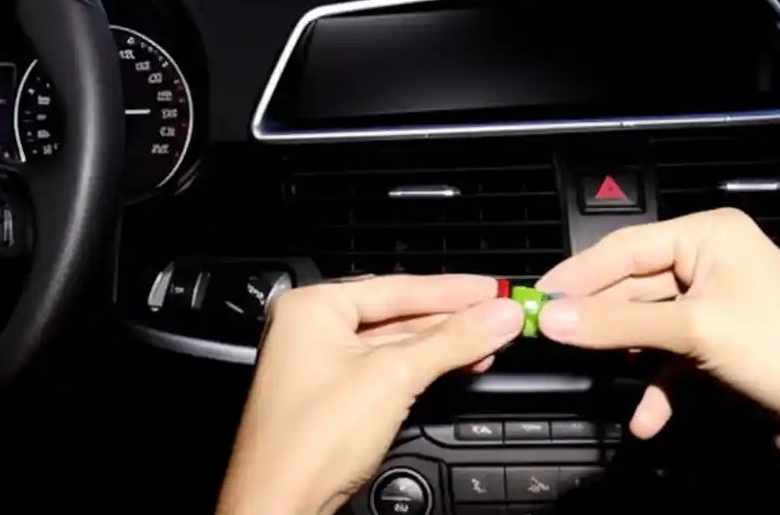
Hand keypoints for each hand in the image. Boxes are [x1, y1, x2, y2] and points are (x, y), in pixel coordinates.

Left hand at [217, 275, 524, 514]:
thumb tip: (497, 316)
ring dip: (444, 345)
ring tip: (489, 340)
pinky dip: (424, 367)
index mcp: (314, 308)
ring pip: (396, 344)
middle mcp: (312, 330)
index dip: (453, 289)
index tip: (492, 289)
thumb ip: (452, 341)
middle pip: (398, 314)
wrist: (280, 505)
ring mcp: (321, 366)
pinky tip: (457, 364)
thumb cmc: (309, 441)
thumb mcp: (394, 376)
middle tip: (498, 313)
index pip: (397, 287)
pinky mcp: (334, 398)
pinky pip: (387, 370)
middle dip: (453, 318)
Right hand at [536, 208, 779, 469]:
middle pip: (633, 286)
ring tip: (594, 371)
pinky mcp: (721, 351)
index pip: (626, 247)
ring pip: (648, 326)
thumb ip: (617, 322)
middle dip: (598, 317)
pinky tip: (647, 417)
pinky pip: (671, 361)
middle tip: (552, 336)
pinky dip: (657, 388)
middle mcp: (712, 265)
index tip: (538, 299)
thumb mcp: (694, 329)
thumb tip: (556, 317)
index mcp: (710, 236)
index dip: (578, 274)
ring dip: (626, 355)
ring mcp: (717, 310)